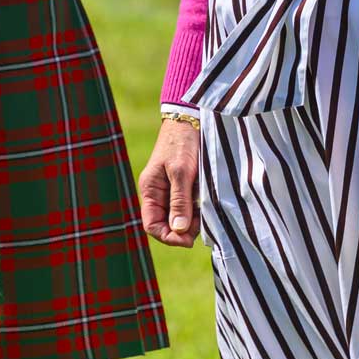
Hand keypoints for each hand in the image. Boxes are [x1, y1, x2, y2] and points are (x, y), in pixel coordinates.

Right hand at [139, 119, 200, 247]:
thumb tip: (179, 230)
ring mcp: (172, 190)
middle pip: (167, 225)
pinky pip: (189, 207)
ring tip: (206, 211)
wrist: (192, 119)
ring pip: (180, 218)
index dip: (168, 237)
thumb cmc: (183, 143)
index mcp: (150, 190)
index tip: (188, 240)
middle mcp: (159, 194)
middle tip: (203, 224)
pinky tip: (208, 204)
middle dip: (184, 230)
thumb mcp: (181, 172)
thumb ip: (179, 201)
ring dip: (193, 221)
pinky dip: (199, 210)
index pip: (152, 226)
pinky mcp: (186, 186)